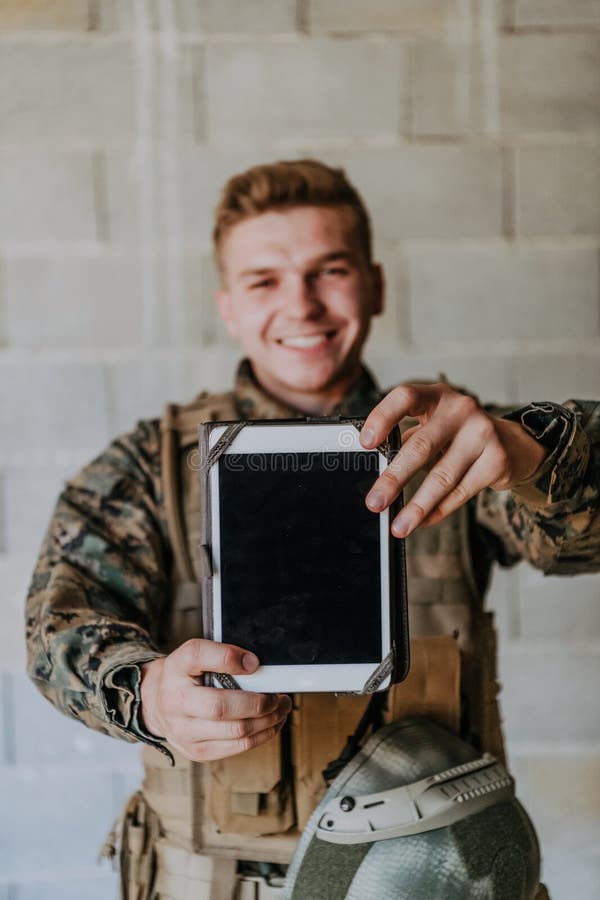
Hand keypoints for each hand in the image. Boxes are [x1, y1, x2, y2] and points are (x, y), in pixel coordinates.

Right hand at [140, 638, 290, 761]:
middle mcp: (175, 702)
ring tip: (280, 709)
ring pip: (236, 731)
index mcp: (176, 668)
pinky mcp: (197, 751)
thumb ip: (221, 653)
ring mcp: (184, 731)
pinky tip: (271, 725)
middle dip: (259, 702)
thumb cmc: (185, 676)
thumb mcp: (195, 655)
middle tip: (278, 696)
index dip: (229, 658)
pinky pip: (237, 747)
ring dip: (267, 721)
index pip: (198, 655)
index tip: (254, 662)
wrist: (157, 703)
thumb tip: (253, 664)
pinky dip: (261, 736)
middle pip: (222, 707)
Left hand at [360, 382, 547, 536]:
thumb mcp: (432, 425)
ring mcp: (482, 433)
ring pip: (442, 476)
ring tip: (399, 526)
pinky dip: (438, 510)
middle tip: (374, 502)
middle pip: (420, 446)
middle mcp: (460, 409)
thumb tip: (373, 472)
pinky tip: (422, 522)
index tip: (366, 443)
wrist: (511, 444)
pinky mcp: (496, 459)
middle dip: (393, 479)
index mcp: (436, 395)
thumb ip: (405, 439)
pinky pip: (461, 492)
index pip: (405, 397)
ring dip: (417, 506)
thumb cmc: (458, 434)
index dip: (383, 417)